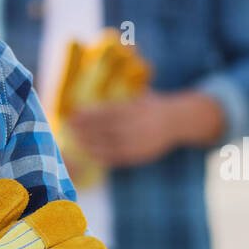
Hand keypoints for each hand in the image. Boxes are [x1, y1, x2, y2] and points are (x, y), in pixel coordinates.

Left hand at [69, 90, 225, 166]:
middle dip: (85, 129)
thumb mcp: (140, 96)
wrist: (179, 121)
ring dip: (90, 143)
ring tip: (75, 140)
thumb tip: (102, 91)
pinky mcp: (140, 154)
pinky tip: (91, 153)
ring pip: (110, 145)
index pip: (107, 113)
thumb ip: (123, 98)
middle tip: (68, 127)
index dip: (88, 115)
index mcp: (135, 109)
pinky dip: (103, 156)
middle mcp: (136, 126)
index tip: (73, 114)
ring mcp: (138, 142)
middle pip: (105, 129)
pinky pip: (119, 158)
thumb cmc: (154, 105)